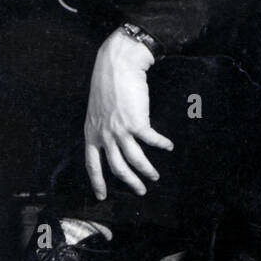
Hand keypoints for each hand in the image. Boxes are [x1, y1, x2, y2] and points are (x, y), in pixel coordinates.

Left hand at [83, 30, 172, 198]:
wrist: (117, 65)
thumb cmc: (107, 82)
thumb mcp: (96, 109)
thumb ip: (101, 126)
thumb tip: (110, 138)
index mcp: (92, 132)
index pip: (92, 164)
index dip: (97, 181)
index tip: (102, 195)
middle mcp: (105, 135)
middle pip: (117, 167)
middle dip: (130, 182)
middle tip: (140, 191)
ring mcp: (120, 130)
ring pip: (135, 159)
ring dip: (147, 170)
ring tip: (155, 176)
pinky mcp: (137, 122)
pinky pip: (151, 140)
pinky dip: (161, 144)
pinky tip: (168, 146)